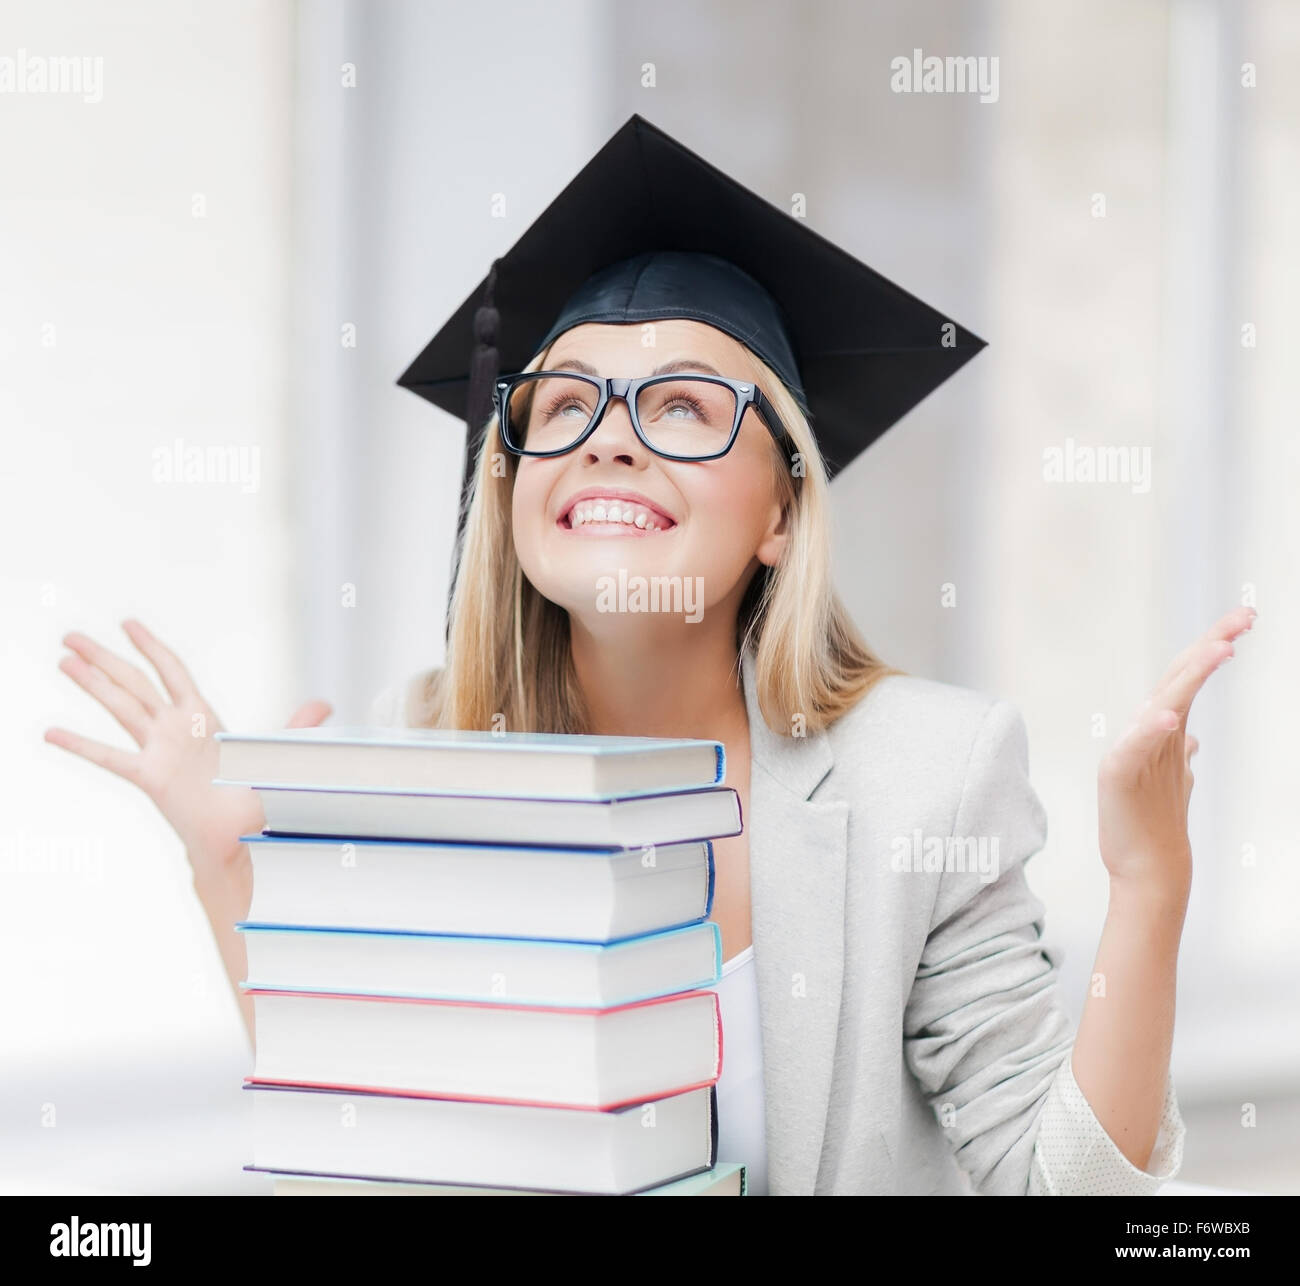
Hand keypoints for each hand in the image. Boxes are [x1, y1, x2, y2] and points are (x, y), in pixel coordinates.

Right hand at [45, 619, 330, 883]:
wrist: (244, 837)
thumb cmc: (256, 797)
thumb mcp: (279, 753)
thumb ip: (297, 725)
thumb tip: (326, 704)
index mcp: (202, 717)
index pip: (172, 671)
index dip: (151, 646)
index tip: (127, 624)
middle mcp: (175, 729)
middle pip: (135, 683)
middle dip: (105, 658)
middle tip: (70, 636)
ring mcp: (159, 751)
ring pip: (120, 708)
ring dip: (91, 684)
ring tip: (62, 661)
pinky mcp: (150, 778)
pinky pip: (110, 757)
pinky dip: (80, 745)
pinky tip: (51, 732)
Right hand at [1097, 605, 1255, 898]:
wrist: (1145, 868)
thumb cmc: (1149, 824)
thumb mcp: (1171, 780)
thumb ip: (1176, 752)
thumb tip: (1188, 737)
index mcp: (1165, 730)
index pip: (1189, 676)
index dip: (1214, 644)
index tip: (1246, 618)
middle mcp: (1151, 733)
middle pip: (1180, 678)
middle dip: (1211, 644)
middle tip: (1244, 617)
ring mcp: (1135, 752)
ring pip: (1165, 703)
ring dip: (1192, 675)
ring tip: (1221, 651)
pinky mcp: (1118, 775)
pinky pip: (1136, 748)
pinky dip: (1151, 731)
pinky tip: (1169, 719)